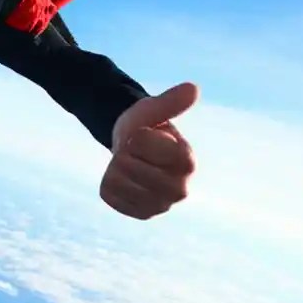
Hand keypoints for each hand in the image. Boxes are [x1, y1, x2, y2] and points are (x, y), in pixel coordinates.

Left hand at [100, 82, 198, 219]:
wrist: (134, 148)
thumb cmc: (148, 127)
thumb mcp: (154, 110)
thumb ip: (171, 102)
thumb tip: (192, 88)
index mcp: (188, 162)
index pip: (143, 145)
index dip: (137, 137)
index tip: (144, 136)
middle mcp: (181, 189)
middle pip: (129, 167)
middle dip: (125, 153)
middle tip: (135, 152)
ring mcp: (162, 205)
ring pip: (118, 182)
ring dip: (115, 168)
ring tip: (130, 164)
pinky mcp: (142, 214)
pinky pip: (110, 195)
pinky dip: (110, 184)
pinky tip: (125, 180)